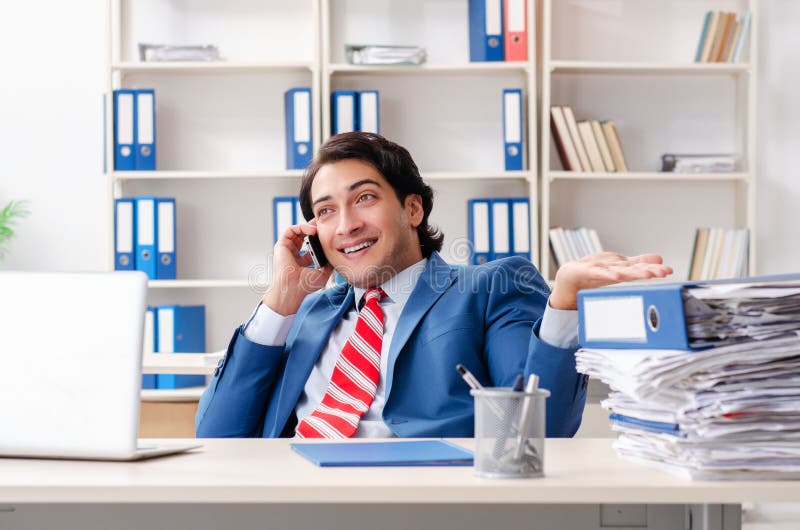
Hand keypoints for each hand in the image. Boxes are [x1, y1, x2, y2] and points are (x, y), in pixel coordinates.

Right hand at [262, 220, 333, 315]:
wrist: (293, 289)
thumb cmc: (304, 286)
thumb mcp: (322, 274)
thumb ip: (329, 265)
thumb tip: (335, 257)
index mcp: (301, 261)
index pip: (310, 245)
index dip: (318, 238)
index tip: (327, 232)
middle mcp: (293, 254)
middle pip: (303, 235)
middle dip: (314, 228)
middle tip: (323, 224)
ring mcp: (286, 249)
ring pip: (297, 231)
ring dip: (308, 227)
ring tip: (318, 228)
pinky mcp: (281, 245)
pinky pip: (291, 230)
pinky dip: (301, 227)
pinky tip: (312, 231)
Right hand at [549, 252, 672, 309]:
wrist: (567, 278)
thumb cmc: (593, 272)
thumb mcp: (619, 269)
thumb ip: (638, 264)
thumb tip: (659, 259)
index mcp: (620, 267)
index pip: (638, 268)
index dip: (653, 269)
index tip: (667, 271)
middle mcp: (610, 266)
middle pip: (631, 269)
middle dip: (647, 270)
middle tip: (662, 272)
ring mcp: (597, 268)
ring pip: (617, 270)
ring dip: (632, 272)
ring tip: (646, 274)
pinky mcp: (585, 271)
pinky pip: (597, 274)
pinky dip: (607, 274)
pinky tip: (617, 277)